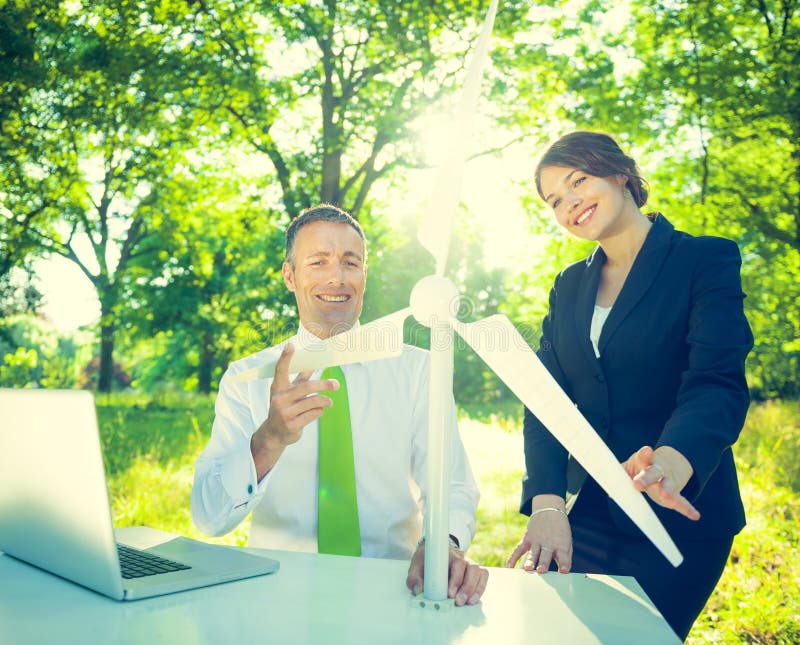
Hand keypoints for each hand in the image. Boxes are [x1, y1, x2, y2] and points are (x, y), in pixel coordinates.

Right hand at [250, 344, 339, 478]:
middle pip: (307, 387)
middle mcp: (279, 399)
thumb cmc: (284, 408)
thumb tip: (312, 366)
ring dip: (325, 401)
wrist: (273, 434)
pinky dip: (320, 411)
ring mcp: (284, 413)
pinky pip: (314, 414)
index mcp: (277, 388)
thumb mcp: (287, 394)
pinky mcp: (292, 425)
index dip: (285, 358)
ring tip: (329, 402)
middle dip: (324, 385)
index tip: (291, 345)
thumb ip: (299, 381)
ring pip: (313, 402)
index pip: (280, 370)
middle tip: (336, 384)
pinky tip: (319, 411)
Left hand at [406, 541, 488, 605]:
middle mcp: (462, 557)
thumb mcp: (415, 565)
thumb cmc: (426, 560)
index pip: (457, 564)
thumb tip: (418, 591)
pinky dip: (481, 588)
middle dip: (466, 588)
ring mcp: (469, 564)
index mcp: (448, 554)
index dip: (456, 579)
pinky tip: (473, 599)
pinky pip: (483, 577)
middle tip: (458, 602)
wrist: (434, 551)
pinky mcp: (474, 571)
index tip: (450, 594)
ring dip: (474, 589)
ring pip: (479, 573)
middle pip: (471, 569)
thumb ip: (414, 578)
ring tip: (467, 602)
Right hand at [506, 494, 571, 572]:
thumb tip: (563, 573)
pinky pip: (519, 549)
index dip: (564, 564)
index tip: (564, 571)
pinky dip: (513, 558)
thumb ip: (565, 557)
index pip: (563, 556)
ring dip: (530, 561)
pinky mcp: (527, 539)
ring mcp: (536, 540)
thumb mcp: (567, 542)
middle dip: (543, 563)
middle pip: (545, 555)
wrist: (549, 511)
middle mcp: (548, 543)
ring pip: (532, 553)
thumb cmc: (560, 531)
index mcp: (561, 544)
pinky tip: (509, 567)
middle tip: (541, 571)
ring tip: (528, 568)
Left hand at [623, 445, 700, 520]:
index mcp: (645, 461)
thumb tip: (612, 492)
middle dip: (645, 478)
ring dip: (667, 491)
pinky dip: (687, 509)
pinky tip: (695, 515)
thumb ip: (620, 474)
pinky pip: (682, 501)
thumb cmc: (642, 465)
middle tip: (637, 484)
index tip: (646, 451)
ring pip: (668, 486)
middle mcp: (657, 470)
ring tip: (666, 496)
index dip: (644, 454)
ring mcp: (667, 481)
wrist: (668, 463)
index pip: (643, 456)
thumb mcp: (630, 466)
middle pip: (652, 473)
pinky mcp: (675, 494)